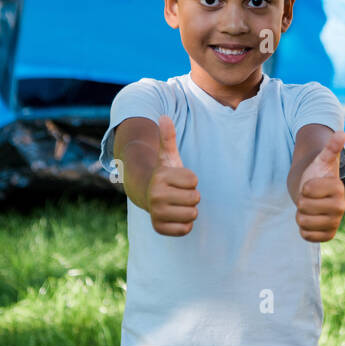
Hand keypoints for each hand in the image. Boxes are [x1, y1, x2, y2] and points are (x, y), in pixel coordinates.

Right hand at [146, 114, 199, 236]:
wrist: (149, 195)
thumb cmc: (165, 174)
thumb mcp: (167, 155)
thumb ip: (167, 137)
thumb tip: (163, 116)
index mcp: (161, 177)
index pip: (194, 180)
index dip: (191, 179)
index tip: (178, 178)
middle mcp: (155, 196)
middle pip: (195, 198)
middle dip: (191, 195)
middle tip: (178, 192)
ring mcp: (156, 214)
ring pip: (192, 214)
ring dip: (189, 209)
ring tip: (177, 203)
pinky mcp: (159, 228)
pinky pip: (186, 229)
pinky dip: (184, 224)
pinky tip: (174, 215)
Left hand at [296, 130, 344, 241]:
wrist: (316, 194)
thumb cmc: (318, 175)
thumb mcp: (321, 160)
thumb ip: (331, 147)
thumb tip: (341, 133)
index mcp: (338, 188)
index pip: (307, 190)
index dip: (305, 187)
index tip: (312, 185)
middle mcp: (340, 207)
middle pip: (304, 207)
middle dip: (302, 201)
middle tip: (310, 197)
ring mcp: (335, 222)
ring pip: (303, 222)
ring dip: (301, 214)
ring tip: (310, 208)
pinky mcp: (328, 235)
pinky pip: (306, 236)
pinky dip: (303, 229)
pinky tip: (311, 220)